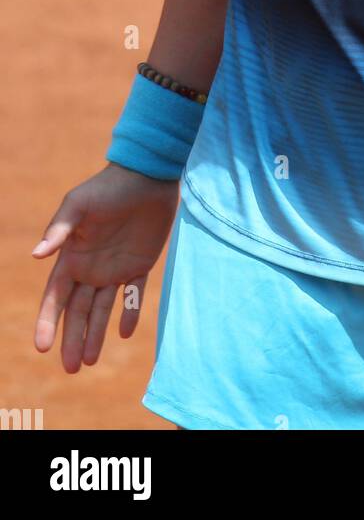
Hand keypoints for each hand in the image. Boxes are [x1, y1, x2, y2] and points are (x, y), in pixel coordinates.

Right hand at [32, 163, 178, 372]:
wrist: (146, 176)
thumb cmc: (107, 188)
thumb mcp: (78, 205)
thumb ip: (58, 230)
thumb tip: (36, 255)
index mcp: (72, 256)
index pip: (55, 297)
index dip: (47, 321)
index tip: (41, 347)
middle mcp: (90, 268)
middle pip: (77, 311)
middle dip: (72, 339)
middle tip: (71, 368)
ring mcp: (114, 268)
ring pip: (102, 309)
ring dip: (96, 334)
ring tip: (91, 361)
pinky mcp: (139, 265)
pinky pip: (132, 295)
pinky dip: (128, 313)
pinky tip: (123, 332)